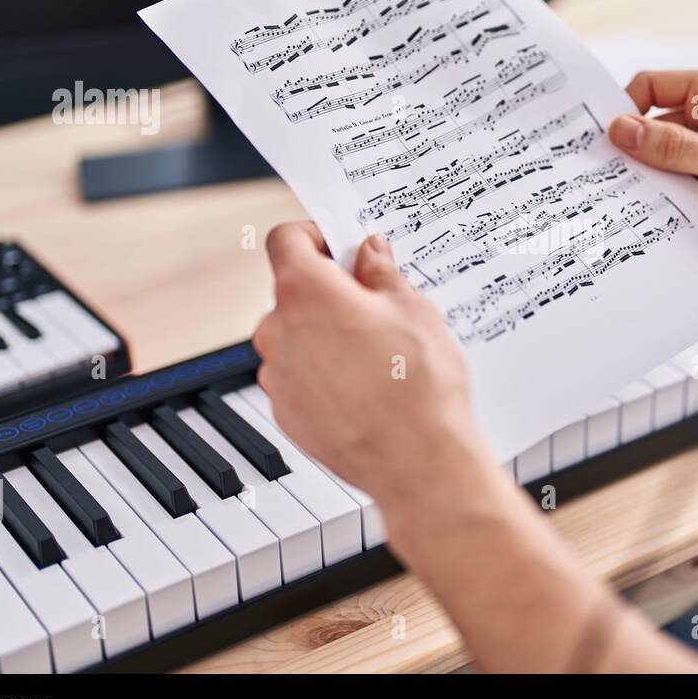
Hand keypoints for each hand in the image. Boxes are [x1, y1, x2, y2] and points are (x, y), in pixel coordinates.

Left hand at [252, 222, 486, 514]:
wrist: (418, 462)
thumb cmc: (418, 386)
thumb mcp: (413, 309)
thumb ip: (381, 274)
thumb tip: (369, 254)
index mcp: (305, 293)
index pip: (285, 240)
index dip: (315, 236)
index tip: (341, 248)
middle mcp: (279, 332)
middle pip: (292, 294)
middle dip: (329, 293)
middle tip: (375, 306)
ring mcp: (279, 377)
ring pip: (296, 338)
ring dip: (326, 336)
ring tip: (377, 356)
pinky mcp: (287, 414)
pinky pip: (301, 378)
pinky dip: (325, 375)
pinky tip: (367, 389)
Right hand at [607, 69, 697, 272]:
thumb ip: (673, 146)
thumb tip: (620, 129)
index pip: (654, 88)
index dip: (626, 109)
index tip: (602, 142)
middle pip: (654, 128)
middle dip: (633, 152)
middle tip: (600, 179)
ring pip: (663, 162)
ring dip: (648, 181)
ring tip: (621, 204)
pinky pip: (679, 189)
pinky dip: (665, 202)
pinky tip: (647, 220)